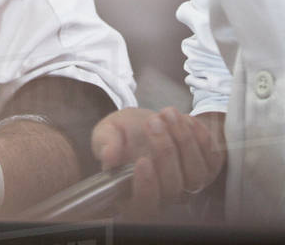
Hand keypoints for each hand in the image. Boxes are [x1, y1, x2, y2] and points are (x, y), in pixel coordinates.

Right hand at [90, 107, 223, 217]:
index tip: (142, 160)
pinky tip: (184, 118)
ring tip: (168, 113)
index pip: (145, 204)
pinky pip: (212, 159)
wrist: (149, 122)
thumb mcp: (106, 132)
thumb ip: (104, 144)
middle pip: (173, 186)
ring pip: (196, 174)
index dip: (147, 187)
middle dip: (165, 150)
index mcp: (134, 194)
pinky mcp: (208, 170)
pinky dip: (200, 136)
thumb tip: (108, 157)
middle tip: (153, 121)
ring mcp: (189, 185)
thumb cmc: (124, 132)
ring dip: (184, 140)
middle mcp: (165, 196)